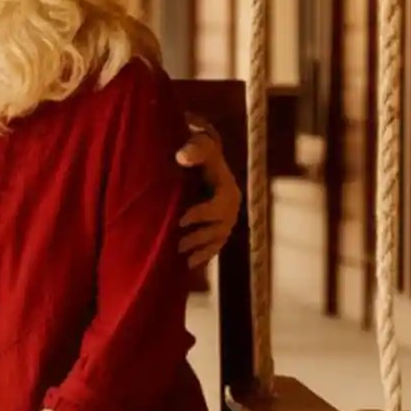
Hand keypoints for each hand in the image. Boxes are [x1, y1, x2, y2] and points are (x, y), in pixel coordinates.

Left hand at [175, 113, 241, 267]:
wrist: (203, 161)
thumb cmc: (199, 151)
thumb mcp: (198, 145)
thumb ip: (194, 149)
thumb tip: (183, 156)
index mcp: (228, 190)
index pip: (219, 206)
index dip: (202, 214)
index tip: (181, 220)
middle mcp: (231, 208)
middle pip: (220, 228)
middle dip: (199, 237)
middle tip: (178, 245)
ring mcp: (226, 221)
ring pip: (218, 240)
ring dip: (202, 251)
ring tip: (184, 260)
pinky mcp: (219, 229)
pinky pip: (216, 247)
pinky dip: (205, 256)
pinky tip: (191, 265)